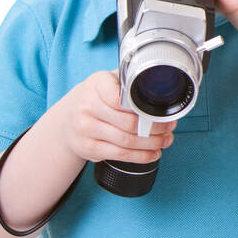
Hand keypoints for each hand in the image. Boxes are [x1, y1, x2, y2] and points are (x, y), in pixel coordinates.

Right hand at [55, 70, 176, 164]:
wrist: (67, 118)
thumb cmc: (97, 98)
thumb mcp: (109, 81)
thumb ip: (129, 81)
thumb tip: (161, 85)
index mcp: (96, 84)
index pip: (123, 98)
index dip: (146, 109)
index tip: (163, 114)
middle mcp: (87, 106)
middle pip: (129, 123)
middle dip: (155, 129)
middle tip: (170, 129)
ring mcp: (85, 128)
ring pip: (126, 141)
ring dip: (151, 144)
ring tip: (165, 141)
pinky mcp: (88, 148)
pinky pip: (119, 155)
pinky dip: (140, 156)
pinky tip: (152, 154)